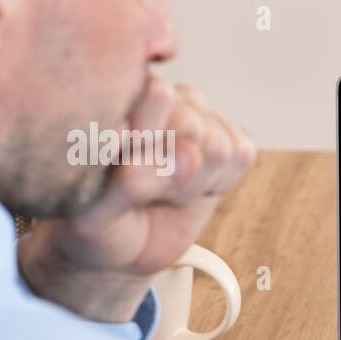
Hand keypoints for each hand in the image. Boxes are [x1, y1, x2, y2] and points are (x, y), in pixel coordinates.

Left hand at [18, 76, 257, 322]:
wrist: (123, 247)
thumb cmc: (100, 225)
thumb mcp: (98, 213)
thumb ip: (133, 183)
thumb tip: (187, 155)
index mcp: (114, 98)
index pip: (154, 98)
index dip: (146, 147)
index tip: (120, 172)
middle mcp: (157, 92)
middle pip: (190, 127)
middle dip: (169, 174)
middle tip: (143, 192)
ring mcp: (196, 113)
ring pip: (217, 145)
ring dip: (192, 185)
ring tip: (162, 193)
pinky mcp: (229, 136)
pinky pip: (242, 153)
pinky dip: (219, 184)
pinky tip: (192, 189)